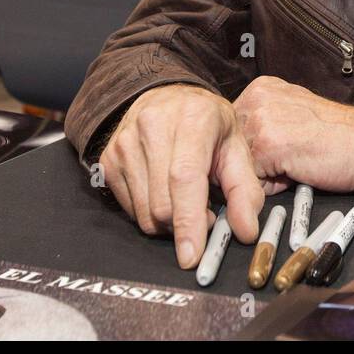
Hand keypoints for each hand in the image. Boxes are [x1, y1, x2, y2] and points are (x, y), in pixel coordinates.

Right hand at [99, 84, 263, 268]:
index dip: (189, 222)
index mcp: (192, 120)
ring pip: (144, 213)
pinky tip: (166, 194)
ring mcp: (124, 144)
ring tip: (187, 201)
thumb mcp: (237, 146)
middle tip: (207, 214)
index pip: (185, 179)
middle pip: (162, 205)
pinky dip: (151, 214)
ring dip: (169, 222)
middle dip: (186, 225)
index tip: (192, 257)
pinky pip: (130, 210)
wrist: (166, 97)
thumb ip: (245, 190)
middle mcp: (152, 128)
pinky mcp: (108, 160)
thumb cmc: (206, 123)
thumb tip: (246, 231)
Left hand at [233, 75, 353, 193]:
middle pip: (232, 145)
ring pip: (239, 164)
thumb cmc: (335, 134)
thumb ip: (263, 122)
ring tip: (291, 163)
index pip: (232, 128)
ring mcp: (261, 121)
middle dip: (253, 160)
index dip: (250, 147)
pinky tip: (294, 171)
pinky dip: (271, 186)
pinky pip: (252, 180)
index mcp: (261, 88)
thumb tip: (237, 149)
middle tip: (286, 157)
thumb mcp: (293, 113)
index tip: (274, 150)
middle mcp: (257, 98)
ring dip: (261, 173)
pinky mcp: (268, 146)